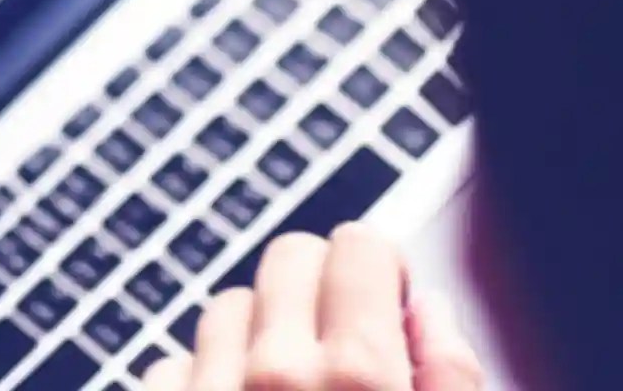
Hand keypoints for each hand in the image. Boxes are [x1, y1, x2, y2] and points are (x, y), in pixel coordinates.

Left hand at [144, 223, 482, 389]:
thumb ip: (453, 375)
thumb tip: (426, 312)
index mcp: (359, 377)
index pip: (360, 245)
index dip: (377, 273)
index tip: (381, 307)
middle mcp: (276, 377)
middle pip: (289, 257)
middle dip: (317, 290)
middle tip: (335, 350)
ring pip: (227, 306)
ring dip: (256, 338)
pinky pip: (170, 365)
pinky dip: (199, 383)